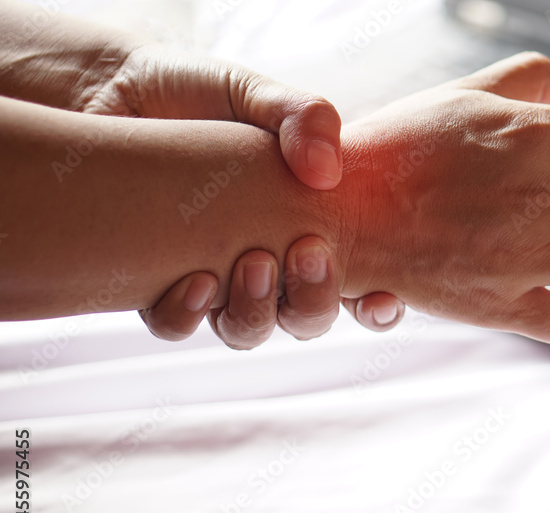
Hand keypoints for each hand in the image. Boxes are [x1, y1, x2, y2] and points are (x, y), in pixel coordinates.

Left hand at [83, 44, 404, 345]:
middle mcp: (268, 264)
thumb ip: (303, 116)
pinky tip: (193, 280)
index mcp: (307, 228)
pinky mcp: (158, 280)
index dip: (376, 308)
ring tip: (253, 260)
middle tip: (307, 250)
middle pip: (307, 320)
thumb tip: (326, 171)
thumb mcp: (256, 93)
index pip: (358, 288)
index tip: (380, 296)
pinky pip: (177, 324)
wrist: (115, 90)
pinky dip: (188, 313)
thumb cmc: (198, 94)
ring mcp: (215, 279)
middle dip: (316, 300)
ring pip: (248, 331)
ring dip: (259, 311)